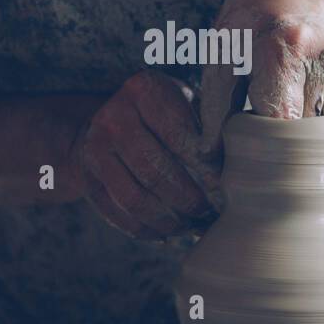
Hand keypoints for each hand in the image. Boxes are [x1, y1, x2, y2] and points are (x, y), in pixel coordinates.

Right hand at [73, 71, 218, 238]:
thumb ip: (207, 127)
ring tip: (190, 228)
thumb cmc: (163, 114)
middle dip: (188, 200)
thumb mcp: (184, 103)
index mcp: (144, 90)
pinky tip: (166, 233)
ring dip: (168, 221)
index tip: (224, 188)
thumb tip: (237, 171)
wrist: (105, 121)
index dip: (204, 167)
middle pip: (155, 171)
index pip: (178, 136)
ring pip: (134, 198)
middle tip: (210, 214)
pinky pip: (116, 213)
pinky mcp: (86, 178)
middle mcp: (113, 117)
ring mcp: (94, 149)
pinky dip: (145, 230)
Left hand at [200, 0, 323, 152]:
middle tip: (253, 119)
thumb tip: (209, 158)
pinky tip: (302, 87)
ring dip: (291, 128)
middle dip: (271, 140)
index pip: (274, 122)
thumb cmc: (257, 13)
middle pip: (295, 136)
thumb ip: (215, 102)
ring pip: (313, 135)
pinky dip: (309, 116)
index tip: (238, 146)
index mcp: (282, 49)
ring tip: (279, 92)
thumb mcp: (223, 43)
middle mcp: (323, 64)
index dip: (254, 145)